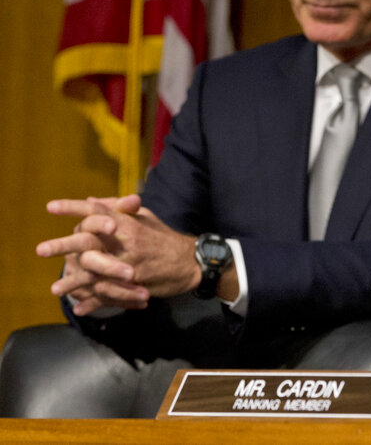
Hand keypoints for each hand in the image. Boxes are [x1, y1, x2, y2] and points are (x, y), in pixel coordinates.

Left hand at [39, 195, 199, 313]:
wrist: (191, 262)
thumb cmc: (165, 238)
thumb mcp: (146, 218)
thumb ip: (121, 210)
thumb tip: (94, 200)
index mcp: (128, 224)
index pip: (98, 211)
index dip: (74, 208)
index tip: (51, 207)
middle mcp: (126, 242)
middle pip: (88, 241)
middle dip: (63, 245)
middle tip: (40, 250)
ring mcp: (129, 264)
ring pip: (94, 273)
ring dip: (72, 282)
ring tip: (55, 290)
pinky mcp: (134, 284)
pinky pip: (109, 294)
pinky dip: (94, 302)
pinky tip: (80, 308)